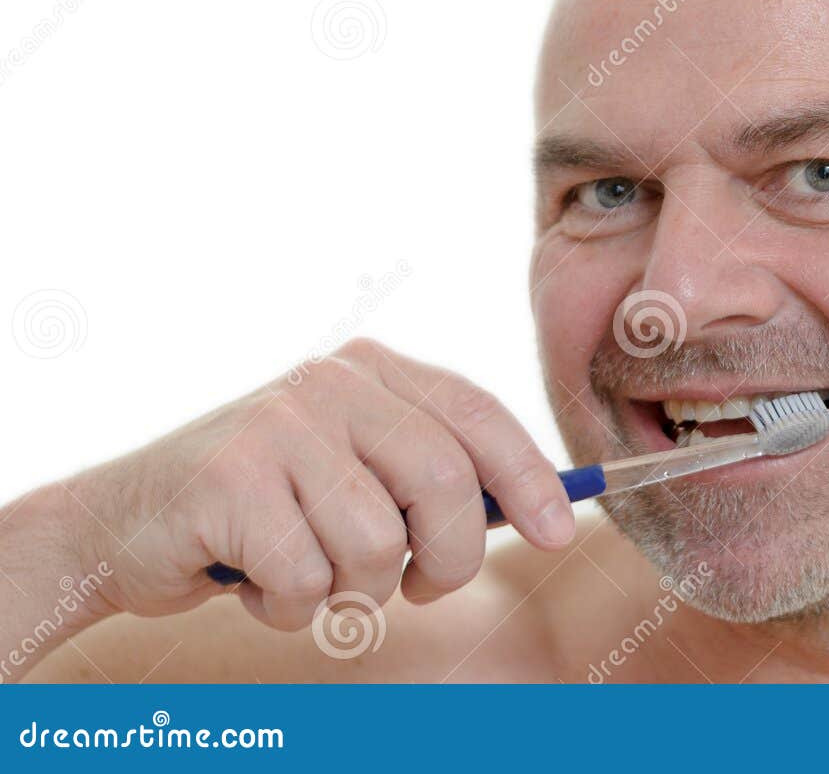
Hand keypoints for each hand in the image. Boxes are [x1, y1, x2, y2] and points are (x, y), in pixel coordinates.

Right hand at [60, 338, 573, 630]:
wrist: (119, 524)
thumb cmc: (265, 510)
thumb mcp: (357, 473)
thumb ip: (435, 478)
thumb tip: (544, 512)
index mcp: (374, 371)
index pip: (480, 416)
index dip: (531, 478)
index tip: (560, 533)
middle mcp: (332, 382)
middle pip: (446, 483)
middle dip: (447, 559)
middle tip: (417, 587)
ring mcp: (278, 425)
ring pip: (377, 544)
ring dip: (353, 591)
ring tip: (308, 572)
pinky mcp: (230, 478)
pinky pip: (308, 579)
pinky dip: (289, 606)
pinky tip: (253, 577)